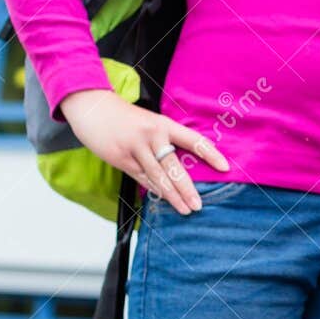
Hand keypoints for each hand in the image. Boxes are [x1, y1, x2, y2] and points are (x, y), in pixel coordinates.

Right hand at [58, 88, 229, 215]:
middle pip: (174, 167)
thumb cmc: (127, 117)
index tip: (225, 167)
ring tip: (185, 209)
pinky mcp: (121, 159)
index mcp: (165, 124)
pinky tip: (165, 201)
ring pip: (158, 178)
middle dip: (187, 189)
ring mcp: (136, 149)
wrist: (94, 109)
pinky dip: (154, 191)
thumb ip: (166, 139)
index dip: (211, 154)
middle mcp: (153, 136)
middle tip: (198, 205)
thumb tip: (183, 163)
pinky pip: (142, 179)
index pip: (194, 140)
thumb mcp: (151, 122)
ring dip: (172, 196)